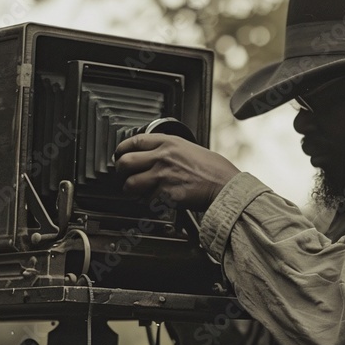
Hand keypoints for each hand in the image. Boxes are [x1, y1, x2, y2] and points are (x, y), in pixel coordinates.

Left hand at [114, 134, 240, 210]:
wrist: (225, 187)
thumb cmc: (214, 170)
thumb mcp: (189, 148)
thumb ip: (169, 150)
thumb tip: (153, 155)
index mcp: (169, 143)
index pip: (134, 141)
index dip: (121, 149)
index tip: (119, 155)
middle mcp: (163, 157)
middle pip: (125, 162)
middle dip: (120, 172)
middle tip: (124, 176)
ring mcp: (163, 176)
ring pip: (131, 184)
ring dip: (131, 190)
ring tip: (137, 192)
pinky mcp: (165, 195)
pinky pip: (146, 201)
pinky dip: (149, 203)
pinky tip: (157, 200)